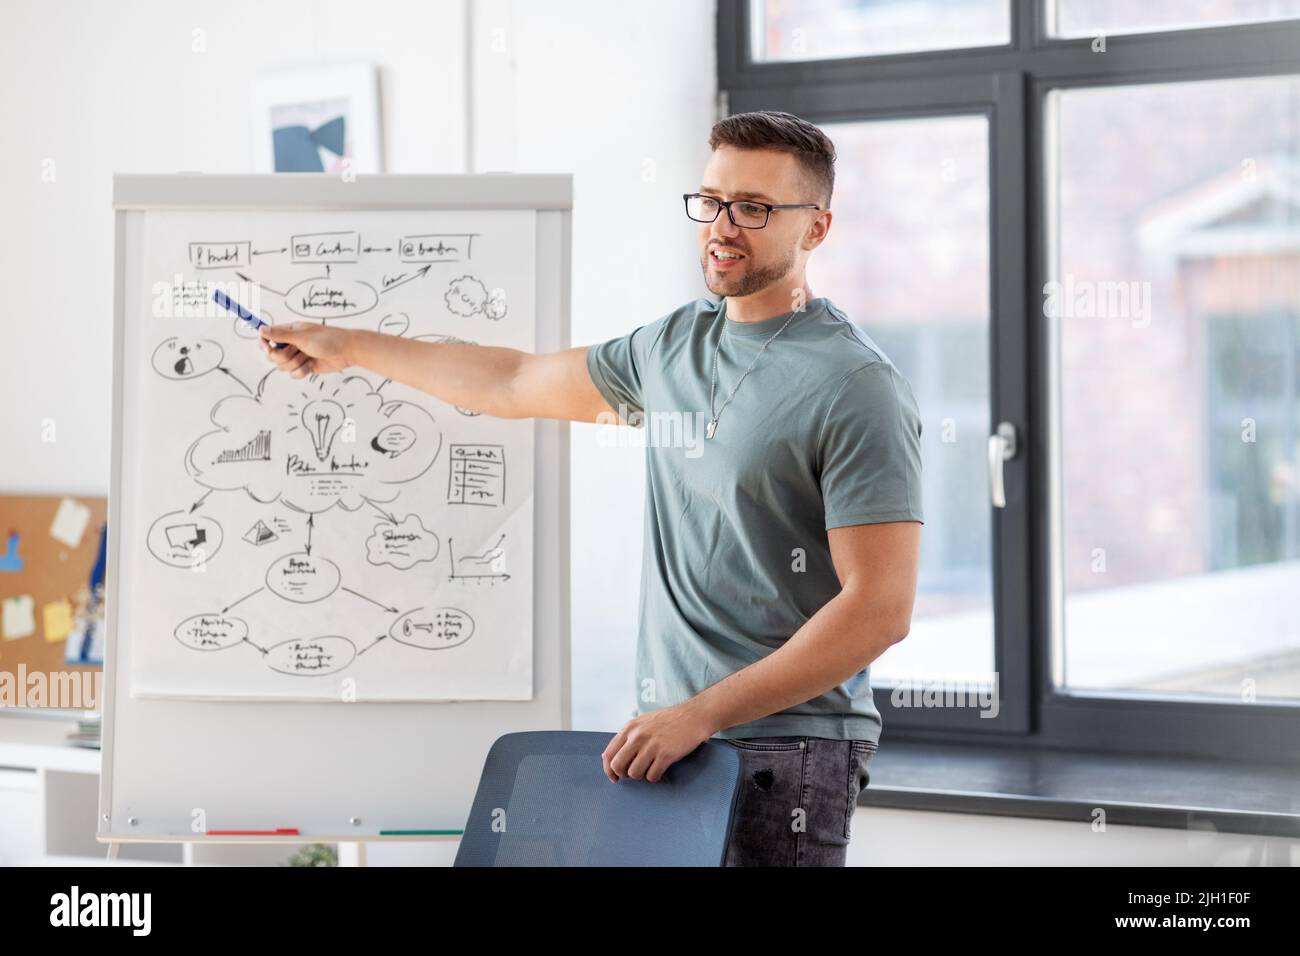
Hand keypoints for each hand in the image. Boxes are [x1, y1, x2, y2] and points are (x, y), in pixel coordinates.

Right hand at [259, 322, 354, 377]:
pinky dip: (301, 371)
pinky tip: (311, 366)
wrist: (347, 351)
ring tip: (308, 356)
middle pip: (273, 356)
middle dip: (284, 357)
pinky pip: (293, 374)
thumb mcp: (302, 336)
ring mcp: (298, 356)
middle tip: (297, 351)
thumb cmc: (327, 339)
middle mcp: (291, 344)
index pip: (268, 338)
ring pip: (283, 367)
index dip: (265, 344)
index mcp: (289, 332)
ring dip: (295, 364)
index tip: (267, 348)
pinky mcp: (305, 367)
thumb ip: (280, 335)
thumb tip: (260, 329)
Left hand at [601, 700, 717, 782]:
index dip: (609, 770)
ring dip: (641, 775)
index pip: (609, 754)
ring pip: (634, 773)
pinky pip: (652, 776)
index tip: (615, 777)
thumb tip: (606, 757)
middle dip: (624, 774)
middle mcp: (637, 736)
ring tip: (650, 768)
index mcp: (629, 728)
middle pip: (618, 766)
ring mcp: (651, 745)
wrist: (693, 716)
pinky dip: (655, 776)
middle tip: (634, 774)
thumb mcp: (642, 722)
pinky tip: (660, 769)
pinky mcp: (665, 754)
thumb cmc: (668, 721)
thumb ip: (626, 737)